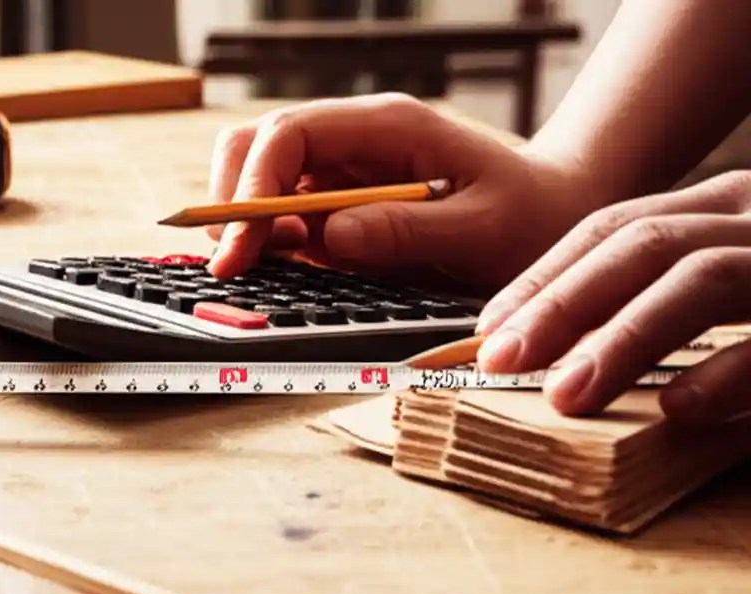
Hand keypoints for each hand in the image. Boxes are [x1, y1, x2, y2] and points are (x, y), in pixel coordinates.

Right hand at [204, 93, 610, 291]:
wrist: (559, 217)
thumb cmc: (533, 216)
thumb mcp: (483, 230)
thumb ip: (407, 231)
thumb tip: (327, 235)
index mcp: (388, 126)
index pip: (289, 134)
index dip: (252, 186)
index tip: (243, 246)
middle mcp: (356, 140)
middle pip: (255, 146)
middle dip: (232, 201)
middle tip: (238, 264)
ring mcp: (345, 171)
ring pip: (260, 179)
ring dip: (246, 224)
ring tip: (263, 268)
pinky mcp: (342, 205)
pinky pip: (284, 215)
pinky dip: (268, 241)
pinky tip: (282, 268)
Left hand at [476, 170, 750, 424]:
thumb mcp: (733, 292)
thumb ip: (662, 306)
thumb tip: (562, 362)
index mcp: (725, 211)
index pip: (615, 230)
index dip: (545, 276)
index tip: (487, 329)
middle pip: (643, 244)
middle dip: (561, 303)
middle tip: (498, 361)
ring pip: (702, 278)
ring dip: (623, 338)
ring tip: (566, 394)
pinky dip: (725, 373)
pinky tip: (677, 407)